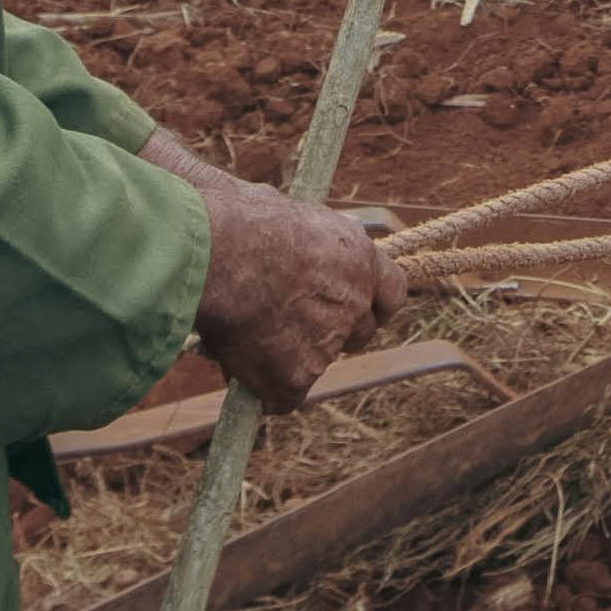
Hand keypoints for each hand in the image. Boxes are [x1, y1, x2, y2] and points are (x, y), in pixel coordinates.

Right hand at [137, 131, 406, 410]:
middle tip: (291, 326)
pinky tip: (240, 365)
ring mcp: (328, 342)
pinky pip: (285, 396)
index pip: (393, 290)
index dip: (375, 304)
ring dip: (289, 357)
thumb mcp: (286, 213)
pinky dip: (264, 388)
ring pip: (316, 362)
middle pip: (359, 332)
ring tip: (245, 332)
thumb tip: (285, 223)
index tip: (361, 308)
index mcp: (358, 255)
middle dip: (332, 333)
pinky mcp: (297, 376)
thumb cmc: (239, 220)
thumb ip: (305, 239)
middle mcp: (353, 300)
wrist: (217, 253)